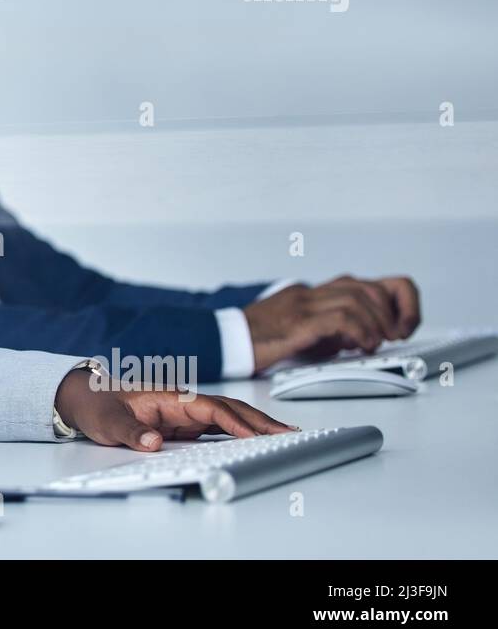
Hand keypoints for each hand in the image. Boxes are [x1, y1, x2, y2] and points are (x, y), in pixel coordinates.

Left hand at [54, 368, 293, 450]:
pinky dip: (240, 431)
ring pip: (229, 416)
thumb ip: (129, 432)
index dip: (235, 422)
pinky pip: (218, 426)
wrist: (84, 397)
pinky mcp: (184, 422)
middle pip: (229, 408)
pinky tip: (256, 439)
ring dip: (256, 425)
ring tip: (284, 436)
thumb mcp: (107, 422)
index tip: (255, 436)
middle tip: (289, 434)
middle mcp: (183, 401)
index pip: (211, 408)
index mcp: (169, 397)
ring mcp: (185, 411)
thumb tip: (152, 442)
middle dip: (259, 420)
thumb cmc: (97, 405)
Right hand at [244, 275, 421, 371]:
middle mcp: (313, 293)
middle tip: (396, 337)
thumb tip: (364, 337)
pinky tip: (362, 346)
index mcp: (316, 294)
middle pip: (370, 287)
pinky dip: (361, 331)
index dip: (396, 300)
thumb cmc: (261, 340)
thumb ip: (332, 328)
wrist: (226, 341)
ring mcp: (305, 304)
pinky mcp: (298, 321)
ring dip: (378, 324)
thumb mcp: (304, 332)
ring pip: (359, 299)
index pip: (369, 282)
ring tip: (377, 344)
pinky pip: (341, 318)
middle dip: (395, 313)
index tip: (402, 326)